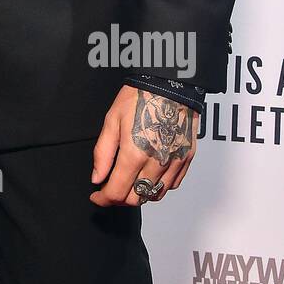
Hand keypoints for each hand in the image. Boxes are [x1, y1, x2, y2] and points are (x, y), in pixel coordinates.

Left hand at [90, 86, 197, 206]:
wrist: (171, 84)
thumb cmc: (139, 97)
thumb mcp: (111, 121)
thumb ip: (103, 153)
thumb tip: (97, 178)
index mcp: (134, 154)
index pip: (117, 192)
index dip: (103, 199)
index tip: (97, 196)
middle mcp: (156, 163)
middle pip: (136, 199)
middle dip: (119, 198)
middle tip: (111, 188)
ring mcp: (174, 162)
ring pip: (155, 195)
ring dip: (139, 194)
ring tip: (129, 182)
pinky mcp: (186, 159)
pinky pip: (172, 185)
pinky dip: (158, 187)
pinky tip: (149, 175)